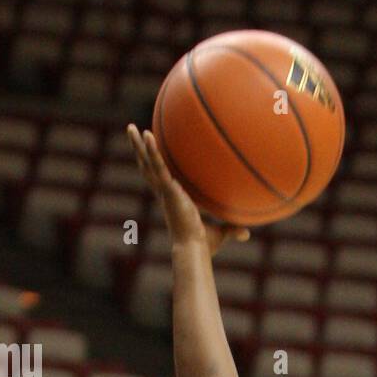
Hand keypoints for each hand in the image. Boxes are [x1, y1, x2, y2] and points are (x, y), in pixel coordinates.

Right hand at [127, 124, 250, 256]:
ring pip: (147, 163)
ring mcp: (164, 192)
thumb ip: (231, 230)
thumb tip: (246, 233)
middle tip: (132, 131)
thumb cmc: (203, 246)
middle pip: (146, 167)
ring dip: (139, 145)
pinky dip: (153, 151)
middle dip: (138, 150)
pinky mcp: (168, 191)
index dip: (153, 166)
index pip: (159, 179)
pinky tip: (148, 135)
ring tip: (130, 127)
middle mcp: (164, 194)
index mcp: (171, 200)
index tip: (149, 153)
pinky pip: (159, 166)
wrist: (194, 249)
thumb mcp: (219, 234)